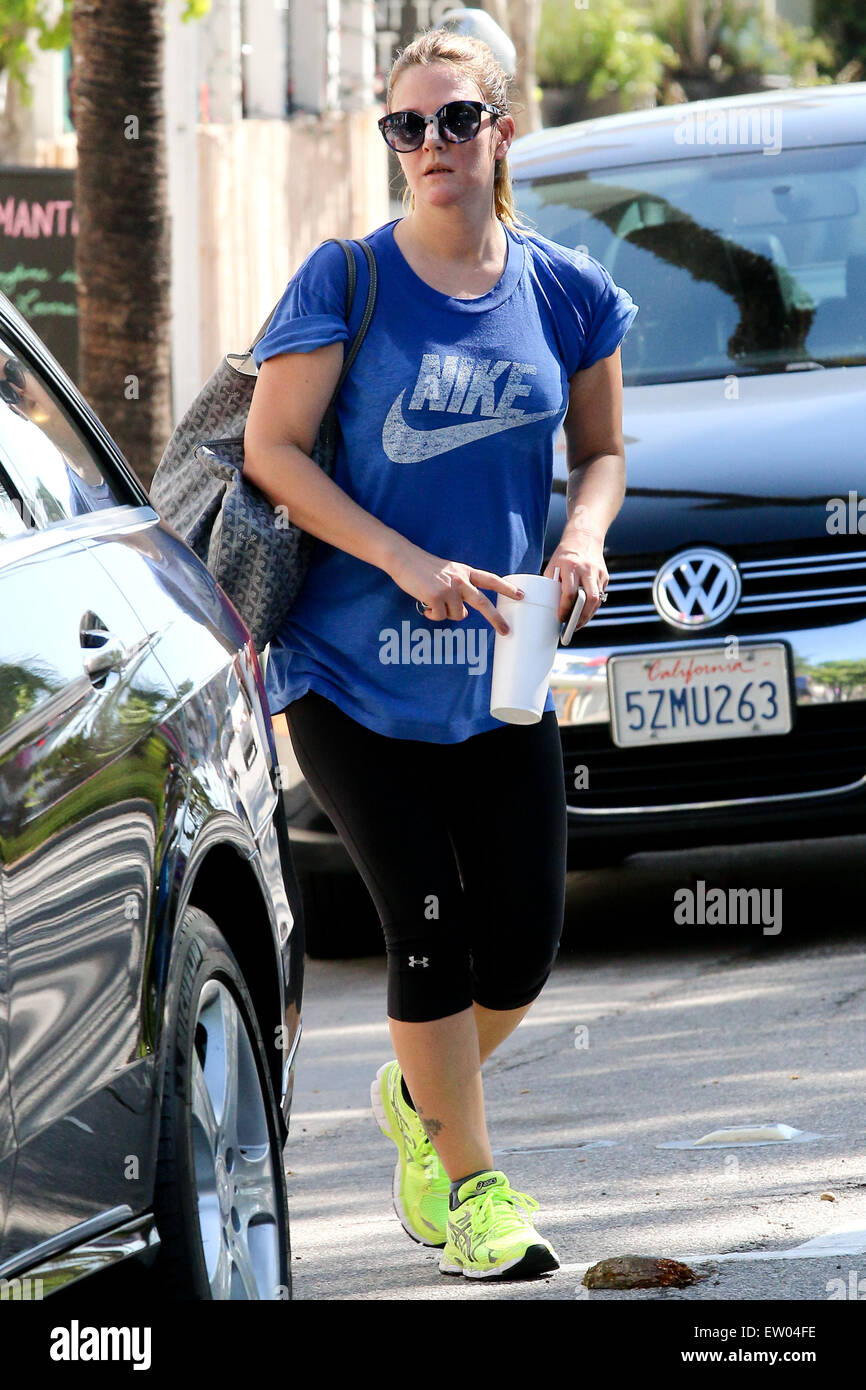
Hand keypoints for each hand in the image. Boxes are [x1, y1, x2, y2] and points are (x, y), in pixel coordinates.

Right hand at [388, 542, 524, 635]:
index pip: (490, 580)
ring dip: (445, 614)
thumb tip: (465, 613)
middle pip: (483, 603)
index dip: (506, 588)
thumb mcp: (448, 573)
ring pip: (457, 615)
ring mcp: (449, 588)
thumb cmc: (423, 568)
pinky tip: (424, 605)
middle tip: (506, 630)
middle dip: (496, 618)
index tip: (521, 595)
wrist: (403, 558)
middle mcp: (460, 579)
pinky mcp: (436, 596)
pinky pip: (440, 617)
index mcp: (465, 572)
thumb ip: (460, 589)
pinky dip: (432, 614)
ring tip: (433, 602)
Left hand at [544, 529, 608, 629]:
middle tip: (572, 627)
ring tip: (578, 624)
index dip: (565, 609)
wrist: (584, 537)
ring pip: (596, 600)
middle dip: (581, 617)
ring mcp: (598, 572)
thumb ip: (552, 585)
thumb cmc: (563, 555)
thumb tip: (548, 607)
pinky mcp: (604, 576)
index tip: (560, 619)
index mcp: (570, 566)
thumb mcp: (553, 566)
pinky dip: (592, 606)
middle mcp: (586, 569)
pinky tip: (585, 612)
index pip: (570, 593)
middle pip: (589, 599)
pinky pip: (599, 596)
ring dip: (588, 615)